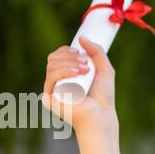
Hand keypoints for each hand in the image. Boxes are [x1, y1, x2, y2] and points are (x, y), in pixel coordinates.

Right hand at [43, 36, 121, 153]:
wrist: (101, 115)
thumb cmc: (103, 96)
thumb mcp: (104, 69)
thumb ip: (96, 51)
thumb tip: (81, 38)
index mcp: (66, 74)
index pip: (58, 56)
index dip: (66, 51)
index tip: (81, 53)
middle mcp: (57, 81)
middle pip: (53, 58)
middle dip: (69, 56)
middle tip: (86, 64)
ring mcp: (52, 89)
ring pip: (51, 66)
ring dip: (68, 63)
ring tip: (85, 70)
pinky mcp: (50, 98)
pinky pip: (50, 78)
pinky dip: (62, 72)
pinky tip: (75, 73)